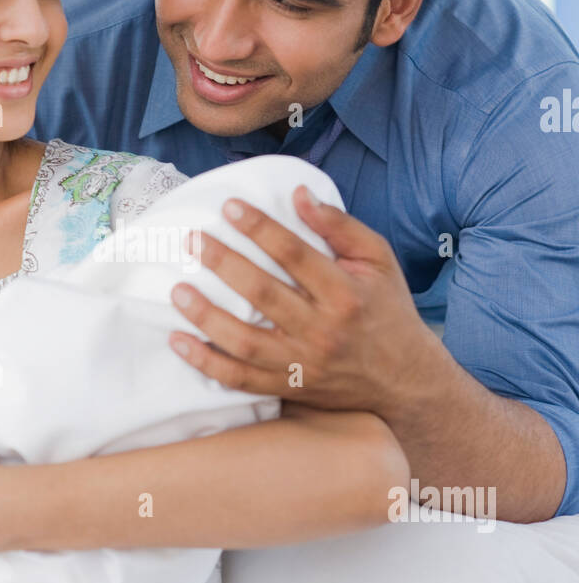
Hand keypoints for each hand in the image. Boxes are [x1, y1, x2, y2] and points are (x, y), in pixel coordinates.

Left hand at [168, 185, 438, 413]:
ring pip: (245, 341)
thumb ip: (340, 226)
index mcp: (345, 292)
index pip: (295, 254)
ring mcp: (303, 363)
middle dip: (224, 264)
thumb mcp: (378, 260)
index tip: (229, 206)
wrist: (405, 379)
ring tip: (178, 290)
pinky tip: (179, 341)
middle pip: (264, 294)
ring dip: (206, 316)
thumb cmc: (387, 309)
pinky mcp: (290, 387)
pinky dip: (207, 363)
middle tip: (194, 241)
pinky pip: (240, 379)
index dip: (260, 228)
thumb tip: (299, 195)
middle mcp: (322, 330)